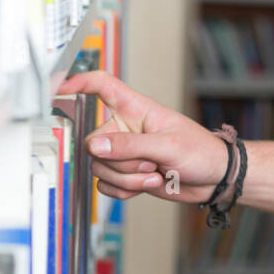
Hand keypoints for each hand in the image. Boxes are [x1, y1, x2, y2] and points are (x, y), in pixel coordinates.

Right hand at [56, 70, 229, 202]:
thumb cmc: (201, 152)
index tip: (59, 87)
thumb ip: (130, 146)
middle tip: (151, 163)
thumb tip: (95, 147)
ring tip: (155, 175)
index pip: (102, 86)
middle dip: (121, 162)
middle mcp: (125, 129)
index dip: (79, 82)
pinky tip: (149, 185)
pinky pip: (107, 185)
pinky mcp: (126, 174)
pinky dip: (126, 190)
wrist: (214, 178)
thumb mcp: (168, 146)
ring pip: (100, 168)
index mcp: (136, 109)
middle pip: (94, 145)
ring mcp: (124, 153)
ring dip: (127, 179)